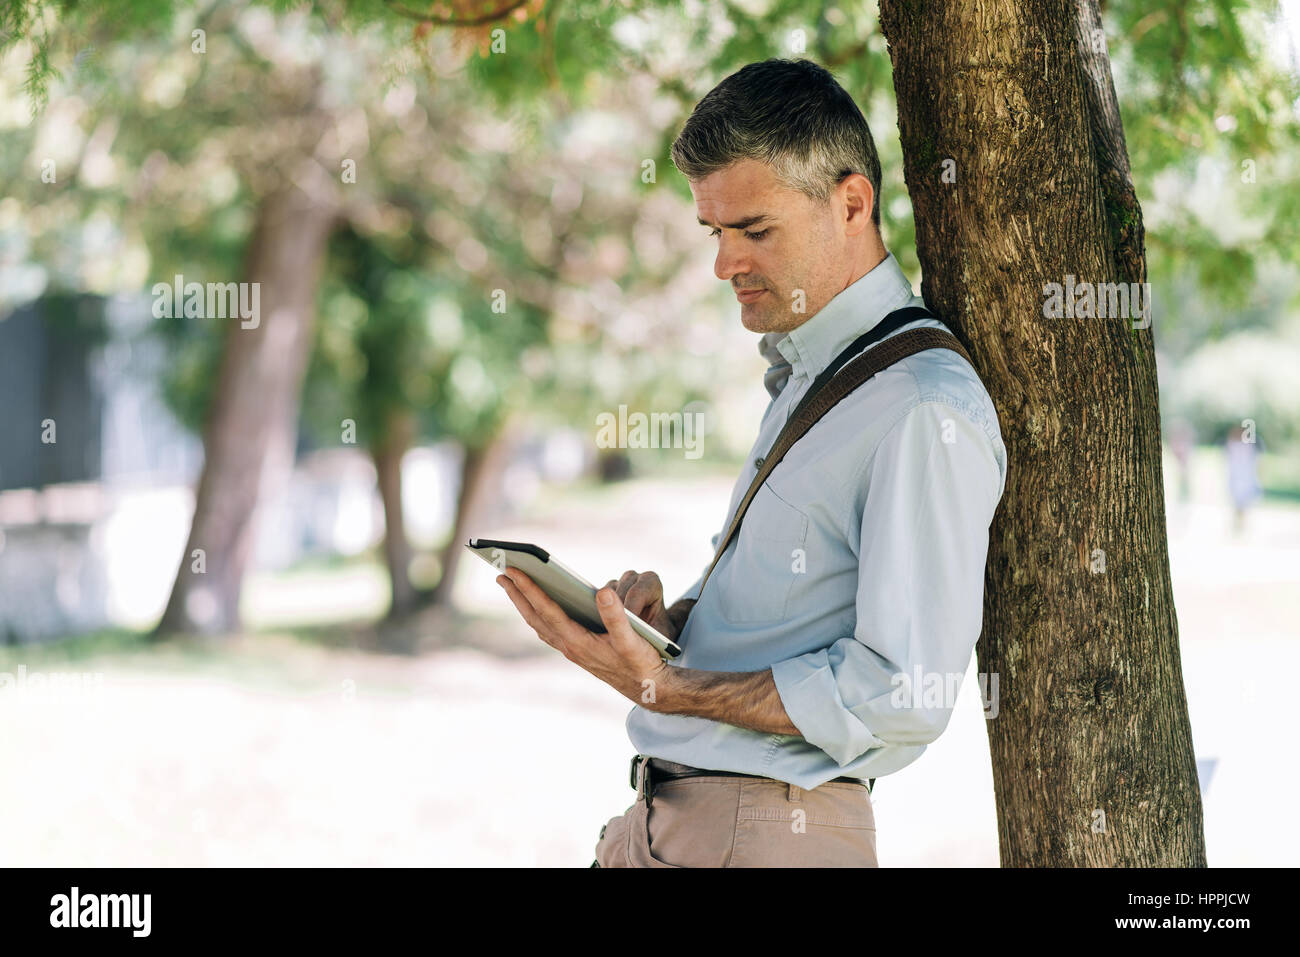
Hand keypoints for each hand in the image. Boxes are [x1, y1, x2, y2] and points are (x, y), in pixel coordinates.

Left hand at [497, 568, 670, 707]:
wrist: (646, 687)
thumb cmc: (640, 662)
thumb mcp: (632, 640)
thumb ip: (617, 617)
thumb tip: (603, 592)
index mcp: (578, 642)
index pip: (547, 611)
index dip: (529, 589)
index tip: (513, 571)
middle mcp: (569, 646)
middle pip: (535, 617)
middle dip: (517, 594)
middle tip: (500, 572)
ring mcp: (570, 649)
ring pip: (539, 623)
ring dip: (523, 604)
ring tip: (511, 585)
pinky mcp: (576, 650)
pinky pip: (548, 628)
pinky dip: (537, 613)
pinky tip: (535, 605)